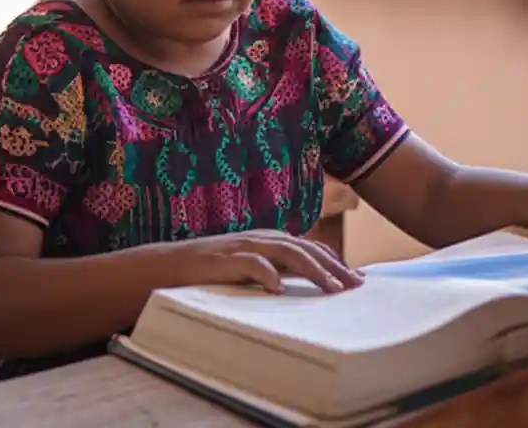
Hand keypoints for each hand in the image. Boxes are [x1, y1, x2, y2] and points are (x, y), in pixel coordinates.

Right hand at [166, 229, 363, 294]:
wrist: (169, 265)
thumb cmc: (211, 271)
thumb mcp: (249, 269)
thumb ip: (275, 270)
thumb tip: (304, 284)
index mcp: (269, 240)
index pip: (311, 248)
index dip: (336, 262)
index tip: (358, 279)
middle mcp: (261, 238)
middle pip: (306, 249)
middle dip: (334, 267)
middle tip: (356, 286)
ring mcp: (243, 246)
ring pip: (287, 252)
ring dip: (312, 270)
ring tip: (331, 289)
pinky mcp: (224, 259)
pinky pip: (251, 263)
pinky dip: (267, 273)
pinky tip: (279, 287)